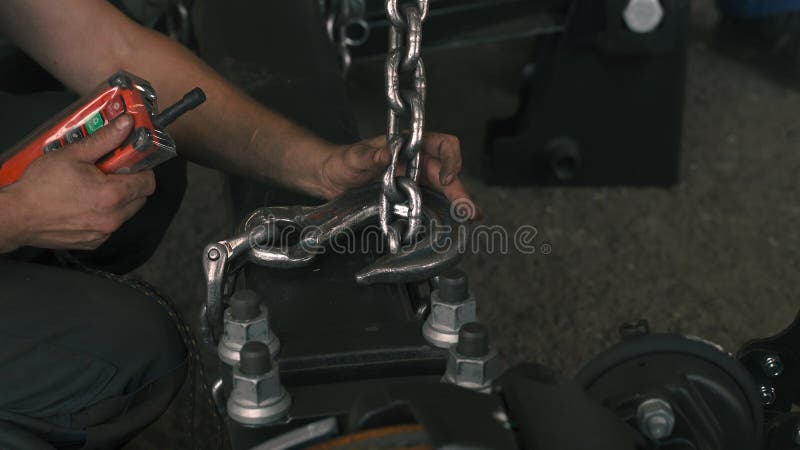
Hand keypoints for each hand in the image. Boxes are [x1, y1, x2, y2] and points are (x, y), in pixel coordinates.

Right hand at [0, 114, 155, 250]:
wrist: (17, 215)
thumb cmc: (41, 186)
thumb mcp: (73, 154)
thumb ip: (105, 139)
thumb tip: (126, 124)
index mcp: (113, 194)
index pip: (149, 182)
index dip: (142, 169)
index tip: (129, 162)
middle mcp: (113, 217)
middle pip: (140, 198)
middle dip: (131, 183)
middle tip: (110, 172)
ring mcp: (104, 233)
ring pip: (126, 212)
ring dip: (119, 200)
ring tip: (95, 187)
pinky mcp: (93, 242)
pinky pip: (110, 226)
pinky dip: (105, 215)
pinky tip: (86, 204)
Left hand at [318, 133, 475, 216]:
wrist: (330, 178)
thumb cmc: (343, 161)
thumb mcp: (353, 157)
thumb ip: (369, 155)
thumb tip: (387, 153)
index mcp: (409, 146)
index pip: (442, 145)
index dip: (450, 159)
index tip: (446, 179)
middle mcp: (417, 163)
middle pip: (448, 174)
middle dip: (460, 192)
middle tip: (469, 212)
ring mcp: (415, 182)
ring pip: (444, 192)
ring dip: (457, 205)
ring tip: (468, 221)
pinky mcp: (409, 200)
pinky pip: (431, 205)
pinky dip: (443, 215)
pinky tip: (452, 226)